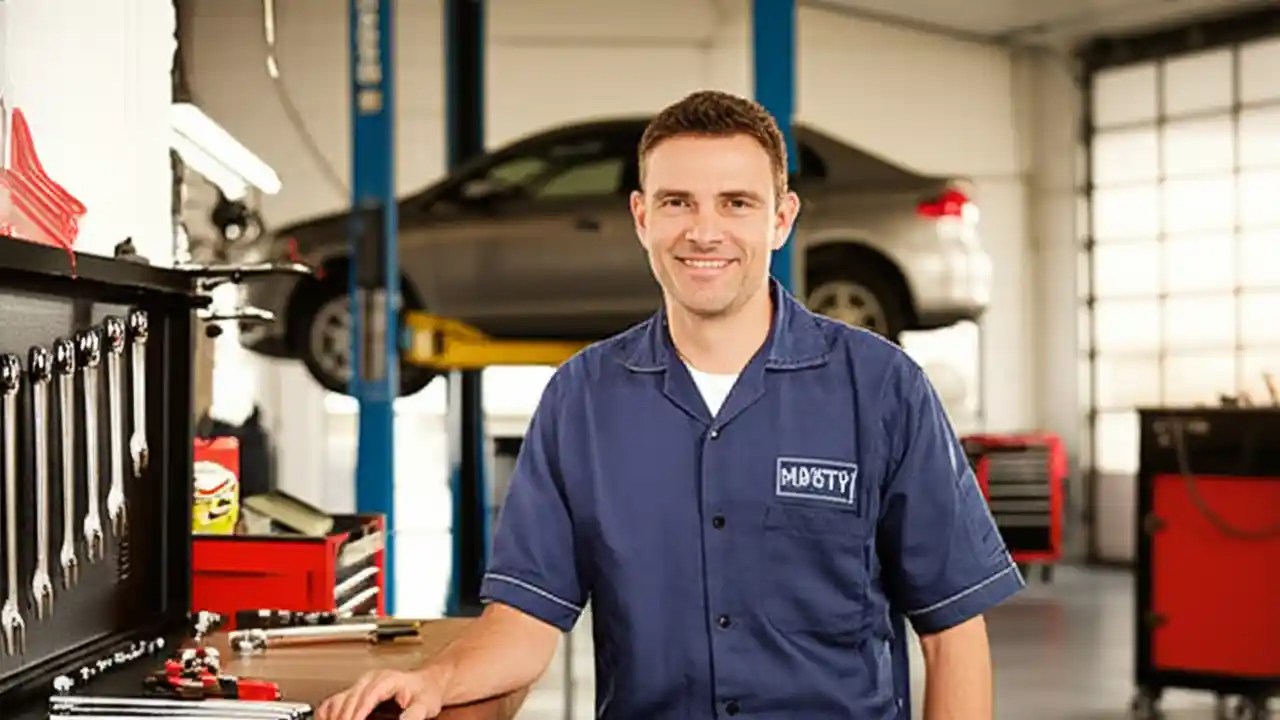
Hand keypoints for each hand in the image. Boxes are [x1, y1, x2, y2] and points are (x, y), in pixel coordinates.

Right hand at [316, 668, 444, 719]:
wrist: (427, 683)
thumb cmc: (425, 693)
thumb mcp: (424, 706)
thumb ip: (412, 716)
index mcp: (386, 680)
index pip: (367, 696)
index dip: (358, 713)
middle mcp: (371, 679)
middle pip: (350, 699)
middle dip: (345, 718)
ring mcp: (361, 684)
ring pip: (339, 700)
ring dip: (335, 717)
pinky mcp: (356, 691)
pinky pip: (335, 701)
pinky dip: (329, 713)